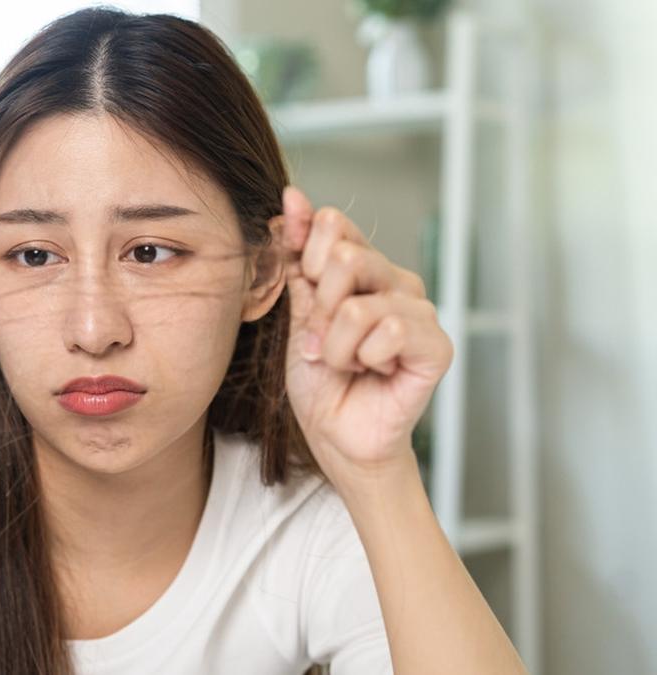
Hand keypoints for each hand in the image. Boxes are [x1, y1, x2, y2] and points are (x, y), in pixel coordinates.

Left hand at [273, 185, 453, 485]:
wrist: (336, 436)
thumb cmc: (320, 380)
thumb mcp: (298, 314)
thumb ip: (297, 261)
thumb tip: (292, 200)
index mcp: (363, 268)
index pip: (334, 224)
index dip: (306, 252)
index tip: (302, 286)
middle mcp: (396, 282)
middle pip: (347, 257)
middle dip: (319, 310)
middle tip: (323, 343)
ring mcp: (419, 311)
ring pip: (358, 306)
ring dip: (335, 347)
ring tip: (345, 364)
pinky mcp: (435, 346)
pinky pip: (389, 331)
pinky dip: (363, 359)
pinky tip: (371, 372)